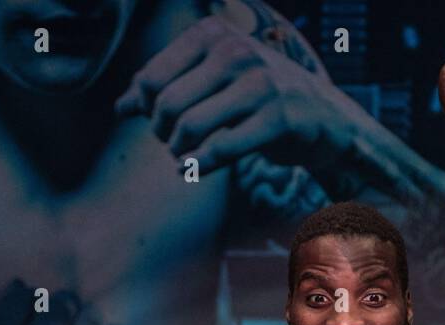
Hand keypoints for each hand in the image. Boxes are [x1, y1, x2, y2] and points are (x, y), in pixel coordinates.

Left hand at [114, 16, 372, 188]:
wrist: (323, 117)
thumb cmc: (258, 98)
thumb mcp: (212, 82)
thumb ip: (166, 89)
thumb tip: (120, 108)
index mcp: (215, 34)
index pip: (152, 78)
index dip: (146, 110)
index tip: (160, 123)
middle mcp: (236, 51)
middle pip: (167, 105)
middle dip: (162, 133)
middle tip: (171, 145)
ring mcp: (260, 84)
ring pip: (190, 127)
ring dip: (179, 152)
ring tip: (183, 157)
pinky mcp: (278, 118)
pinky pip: (220, 149)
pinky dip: (198, 166)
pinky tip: (193, 170)